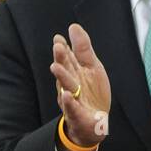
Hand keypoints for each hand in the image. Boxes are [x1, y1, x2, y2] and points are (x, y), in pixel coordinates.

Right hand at [49, 23, 110, 150]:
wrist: (94, 123)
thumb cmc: (91, 93)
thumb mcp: (91, 67)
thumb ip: (83, 48)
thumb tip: (73, 26)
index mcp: (74, 72)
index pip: (67, 58)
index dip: (63, 48)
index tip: (58, 38)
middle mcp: (70, 84)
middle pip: (64, 70)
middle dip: (61, 59)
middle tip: (58, 47)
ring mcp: (72, 100)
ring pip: (65, 87)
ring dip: (61, 77)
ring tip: (56, 67)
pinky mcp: (77, 115)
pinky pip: (72, 109)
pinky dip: (69, 102)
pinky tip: (67, 95)